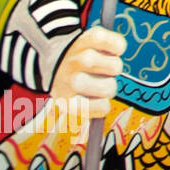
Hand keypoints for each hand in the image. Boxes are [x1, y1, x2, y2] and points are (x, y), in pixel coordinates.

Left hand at [50, 26, 124, 142]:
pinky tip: (110, 48)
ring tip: (105, 65)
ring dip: (115, 66)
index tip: (96, 100)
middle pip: (110, 88)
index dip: (103, 105)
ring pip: (115, 66)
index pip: (100, 109)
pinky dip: (118, 45)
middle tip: (101, 81)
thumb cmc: (71, 82)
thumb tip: (92, 132)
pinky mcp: (88, 36)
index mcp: (67, 97)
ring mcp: (79, 56)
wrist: (51, 53)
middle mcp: (71, 77)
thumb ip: (87, 114)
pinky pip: (116, 43)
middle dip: (110, 86)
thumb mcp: (73, 101)